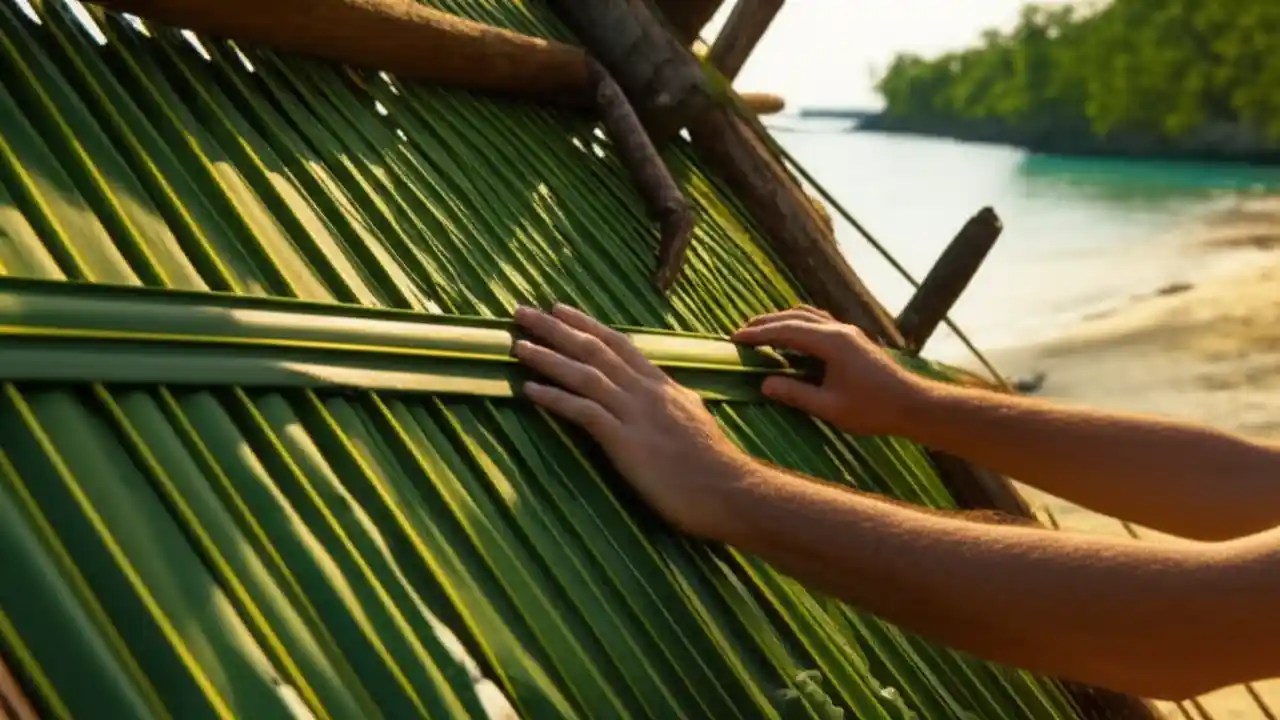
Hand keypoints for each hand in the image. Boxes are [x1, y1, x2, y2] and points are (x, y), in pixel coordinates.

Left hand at [512, 305, 755, 539]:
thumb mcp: (692, 416)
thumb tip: (662, 389)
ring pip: (584, 375)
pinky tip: (529, 390)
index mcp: (661, 384)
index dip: (586, 325)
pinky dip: (555, 398)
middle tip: (522, 313)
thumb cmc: (712, 463)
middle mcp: (646, 391)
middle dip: (555, 329)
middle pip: (594, 350)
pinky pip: (583, 412)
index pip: (618, 343)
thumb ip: (671, 399)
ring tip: (517, 346)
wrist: (728, 489)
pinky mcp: (625, 441)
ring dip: (547, 358)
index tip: (558, 309)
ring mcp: (635, 414)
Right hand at [732, 306, 931, 435]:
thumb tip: (764, 384)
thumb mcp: (829, 408)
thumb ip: (795, 394)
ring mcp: (847, 332)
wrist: (912, 404)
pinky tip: (792, 336)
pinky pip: (819, 322)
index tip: (735, 339)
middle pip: (794, 317)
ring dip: (782, 320)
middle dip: (765, 323)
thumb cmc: (873, 409)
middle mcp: (838, 330)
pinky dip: (799, 323)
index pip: (785, 331)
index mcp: (831, 342)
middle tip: (740, 333)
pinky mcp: (853, 339)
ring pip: (807, 316)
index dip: (758, 334)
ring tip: (761, 331)